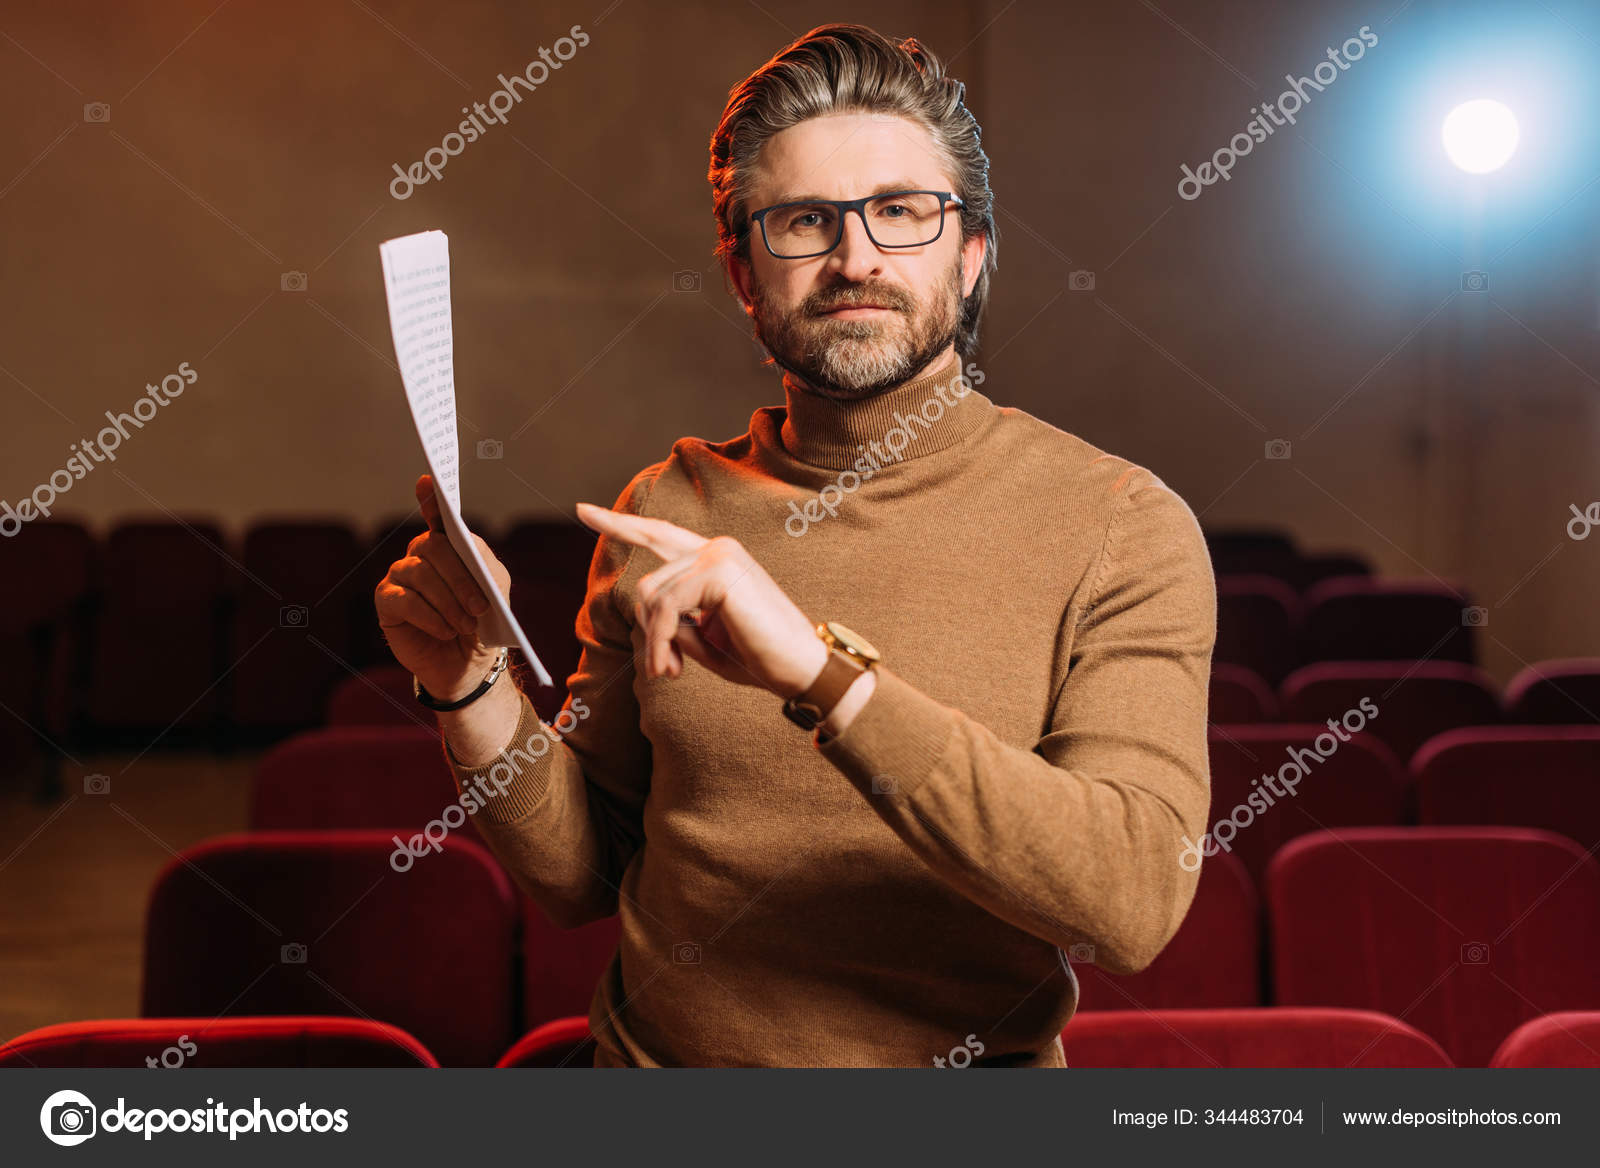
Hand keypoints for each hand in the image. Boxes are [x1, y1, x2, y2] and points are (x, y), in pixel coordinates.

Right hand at [374, 474, 505, 700]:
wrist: (470, 665)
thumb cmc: (483, 623)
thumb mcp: (496, 592)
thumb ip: (484, 564)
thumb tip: (467, 543)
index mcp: (449, 545)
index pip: (437, 515)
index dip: (431, 498)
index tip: (429, 481)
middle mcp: (420, 553)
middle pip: (432, 546)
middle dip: (460, 577)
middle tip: (480, 606)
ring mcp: (400, 575)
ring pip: (419, 573)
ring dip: (449, 602)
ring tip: (466, 625)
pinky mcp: (387, 601)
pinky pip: (405, 600)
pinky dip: (431, 616)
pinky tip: (446, 630)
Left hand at [575, 501, 827, 697]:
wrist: (802, 668)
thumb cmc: (758, 657)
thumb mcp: (702, 638)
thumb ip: (673, 618)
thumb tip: (647, 617)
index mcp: (714, 559)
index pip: (659, 534)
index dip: (619, 524)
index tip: (582, 511)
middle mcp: (717, 548)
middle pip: (647, 585)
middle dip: (650, 632)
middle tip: (665, 670)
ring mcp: (719, 555)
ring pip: (652, 598)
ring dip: (657, 644)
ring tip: (672, 673)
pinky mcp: (719, 571)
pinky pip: (667, 608)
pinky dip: (664, 643)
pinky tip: (674, 668)